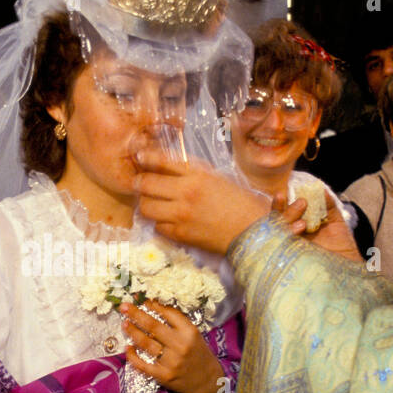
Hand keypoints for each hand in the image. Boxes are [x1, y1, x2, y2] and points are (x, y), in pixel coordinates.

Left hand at [121, 300, 223, 392]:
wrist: (207, 381)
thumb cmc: (198, 354)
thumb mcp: (193, 334)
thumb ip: (176, 323)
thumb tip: (153, 307)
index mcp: (189, 332)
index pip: (168, 314)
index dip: (153, 306)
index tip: (143, 301)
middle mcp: (180, 345)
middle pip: (153, 326)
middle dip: (136, 314)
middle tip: (124, 307)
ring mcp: (171, 361)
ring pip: (146, 343)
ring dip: (132, 332)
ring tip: (125, 323)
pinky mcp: (163, 375)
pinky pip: (143, 364)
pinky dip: (132, 356)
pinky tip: (127, 347)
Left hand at [134, 149, 270, 254]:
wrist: (252, 231)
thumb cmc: (241, 203)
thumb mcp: (218, 178)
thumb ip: (194, 172)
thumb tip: (169, 168)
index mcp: (198, 174)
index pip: (162, 161)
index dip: (146, 158)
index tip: (140, 158)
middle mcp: (186, 192)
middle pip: (146, 184)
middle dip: (140, 183)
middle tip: (141, 185)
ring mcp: (181, 214)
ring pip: (146, 207)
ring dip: (147, 204)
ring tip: (154, 204)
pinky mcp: (180, 234)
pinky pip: (157, 226)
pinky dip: (160, 223)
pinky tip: (168, 221)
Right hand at [276, 194, 362, 262]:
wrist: (349, 270)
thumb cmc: (343, 249)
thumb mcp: (336, 223)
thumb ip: (328, 206)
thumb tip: (320, 188)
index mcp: (296, 228)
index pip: (281, 215)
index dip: (279, 205)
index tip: (282, 194)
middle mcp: (289, 239)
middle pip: (276, 223)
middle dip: (286, 212)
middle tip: (302, 203)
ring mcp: (288, 251)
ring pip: (276, 236)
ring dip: (287, 226)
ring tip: (304, 224)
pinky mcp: (290, 263)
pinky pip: (280, 252)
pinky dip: (285, 242)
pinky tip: (297, 235)